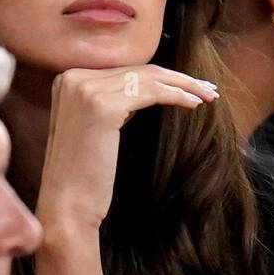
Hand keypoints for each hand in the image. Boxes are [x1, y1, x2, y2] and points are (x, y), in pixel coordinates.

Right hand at [36, 64, 218, 232]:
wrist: (66, 204)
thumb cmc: (84, 174)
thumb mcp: (93, 126)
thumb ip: (111, 102)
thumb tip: (149, 86)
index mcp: (66, 80)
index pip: (124, 70)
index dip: (158, 75)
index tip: (187, 84)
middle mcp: (72, 78)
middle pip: (137, 70)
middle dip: (176, 77)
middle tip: (206, 87)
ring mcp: (85, 90)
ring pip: (147, 78)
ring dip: (183, 84)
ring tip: (207, 95)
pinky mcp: (101, 106)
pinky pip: (151, 92)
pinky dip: (176, 95)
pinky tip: (194, 104)